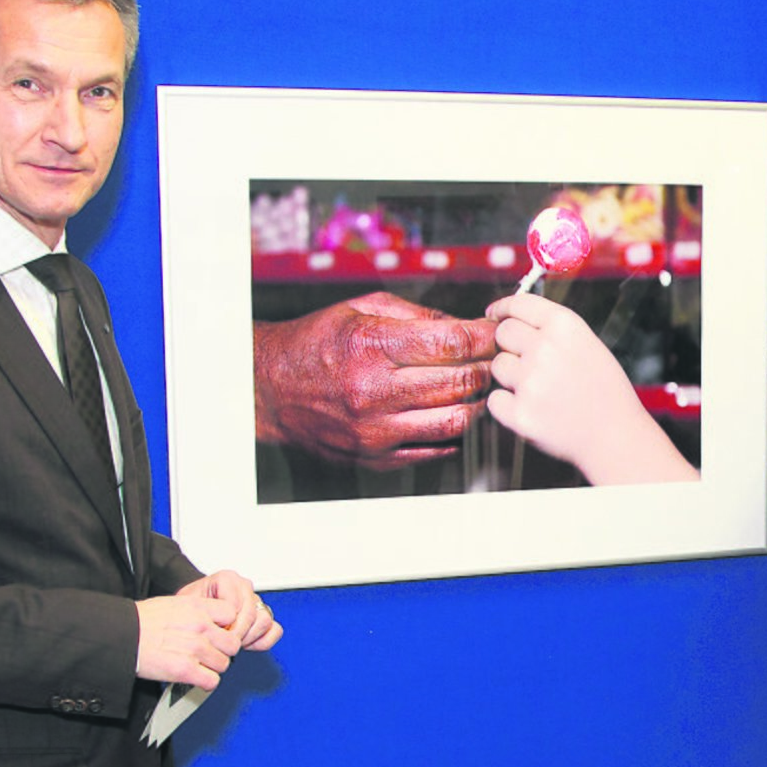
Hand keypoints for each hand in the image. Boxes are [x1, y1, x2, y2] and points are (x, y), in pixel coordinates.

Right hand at [135, 592, 243, 690]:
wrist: (121, 636)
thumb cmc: (141, 621)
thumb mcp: (174, 604)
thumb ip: (197, 610)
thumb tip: (211, 619)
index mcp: (197, 607)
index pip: (231, 614)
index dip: (227, 625)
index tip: (220, 632)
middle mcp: (200, 627)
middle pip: (232, 643)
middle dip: (223, 650)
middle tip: (211, 653)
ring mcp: (195, 649)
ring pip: (224, 664)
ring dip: (213, 668)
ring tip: (199, 665)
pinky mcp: (186, 670)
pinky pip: (212, 681)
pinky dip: (206, 682)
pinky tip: (196, 678)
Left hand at [179, 569, 282, 652]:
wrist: (193, 607)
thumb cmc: (190, 606)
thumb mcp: (187, 606)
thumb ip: (202, 613)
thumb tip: (216, 630)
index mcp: (227, 579)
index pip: (235, 606)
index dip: (225, 625)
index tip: (214, 633)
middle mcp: (244, 587)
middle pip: (251, 614)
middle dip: (237, 633)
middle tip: (223, 641)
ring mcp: (256, 601)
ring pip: (265, 621)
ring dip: (249, 636)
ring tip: (233, 641)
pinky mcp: (264, 615)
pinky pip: (274, 630)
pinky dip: (262, 640)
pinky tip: (247, 642)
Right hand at [254, 292, 496, 468]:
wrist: (270, 390)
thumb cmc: (316, 344)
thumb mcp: (361, 309)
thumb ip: (417, 316)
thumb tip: (466, 326)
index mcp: (370, 347)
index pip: (450, 343)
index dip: (484, 337)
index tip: (496, 333)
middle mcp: (374, 391)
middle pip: (459, 382)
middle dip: (487, 367)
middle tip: (496, 359)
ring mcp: (376, 430)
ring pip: (455, 420)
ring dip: (477, 403)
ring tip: (478, 387)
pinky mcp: (375, 457)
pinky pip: (435, 448)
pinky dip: (454, 431)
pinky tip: (452, 411)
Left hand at [484, 292, 697, 485]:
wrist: (617, 437)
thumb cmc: (605, 392)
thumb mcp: (589, 344)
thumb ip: (552, 330)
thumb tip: (511, 319)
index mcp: (565, 326)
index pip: (519, 303)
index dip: (502, 308)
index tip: (494, 314)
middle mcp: (545, 348)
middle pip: (502, 333)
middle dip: (508, 345)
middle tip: (527, 362)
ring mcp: (530, 382)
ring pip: (497, 366)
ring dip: (511, 376)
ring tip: (539, 390)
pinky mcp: (520, 413)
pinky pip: (495, 400)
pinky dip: (507, 406)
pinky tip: (532, 409)